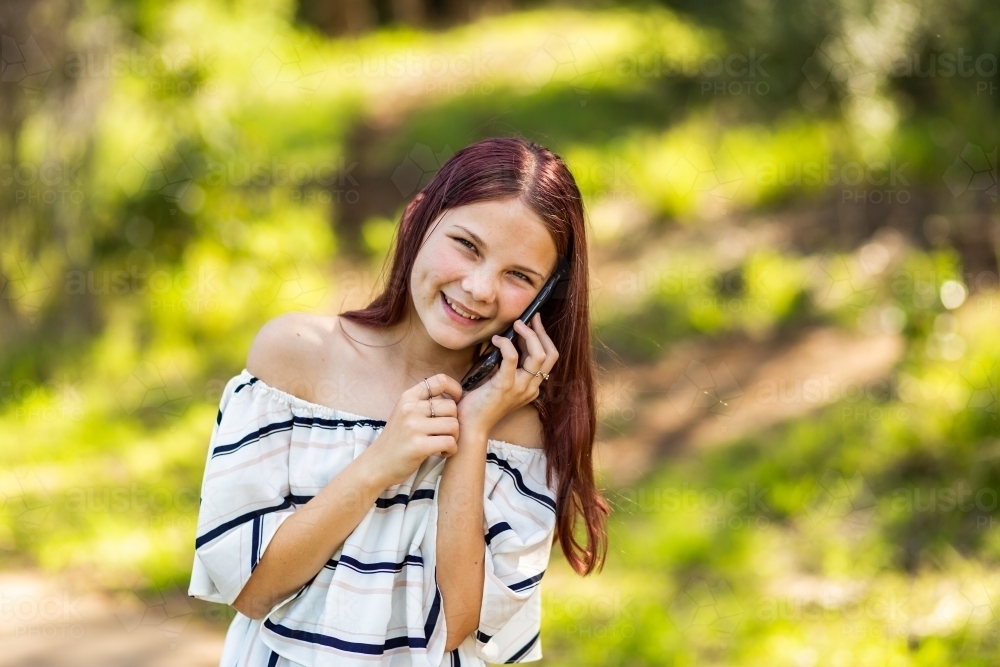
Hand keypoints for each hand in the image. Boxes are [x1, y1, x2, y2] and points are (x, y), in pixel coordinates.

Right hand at [367, 374, 463, 486]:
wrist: (376, 464)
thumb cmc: (396, 440)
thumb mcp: (404, 413)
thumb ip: (424, 403)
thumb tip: (453, 396)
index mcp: (408, 398)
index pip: (440, 381)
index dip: (455, 389)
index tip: (457, 401)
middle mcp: (410, 409)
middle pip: (451, 407)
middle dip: (454, 422)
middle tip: (445, 433)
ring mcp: (414, 427)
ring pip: (454, 425)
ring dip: (454, 437)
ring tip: (442, 444)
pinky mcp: (419, 446)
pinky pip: (450, 442)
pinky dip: (451, 450)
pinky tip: (442, 453)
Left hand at [457, 313, 558, 435]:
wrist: (470, 425)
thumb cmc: (480, 403)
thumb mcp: (499, 381)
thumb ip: (506, 364)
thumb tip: (505, 337)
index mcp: (532, 387)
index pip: (549, 359)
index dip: (543, 338)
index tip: (534, 323)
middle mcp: (531, 388)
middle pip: (550, 355)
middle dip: (542, 332)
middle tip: (530, 318)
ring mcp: (521, 388)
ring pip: (538, 355)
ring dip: (528, 335)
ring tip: (516, 325)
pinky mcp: (505, 386)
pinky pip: (512, 357)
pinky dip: (505, 344)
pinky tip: (496, 340)